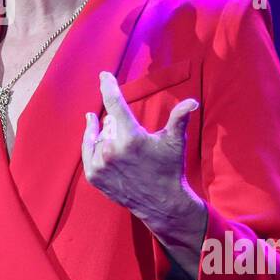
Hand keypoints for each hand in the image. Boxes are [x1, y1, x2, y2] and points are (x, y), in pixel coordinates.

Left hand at [82, 71, 207, 266]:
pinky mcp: (94, 176)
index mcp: (131, 137)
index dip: (108, 86)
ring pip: (98, 136)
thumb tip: (191, 102)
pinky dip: (91, 142)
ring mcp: (100, 164)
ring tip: (119, 141)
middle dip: (116, 122)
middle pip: (107, 122)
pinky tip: (94, 135)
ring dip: (105, 134)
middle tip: (130, 133)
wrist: (161, 204)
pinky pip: (87, 150)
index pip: (114, 103)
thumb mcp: (175, 142)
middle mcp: (112, 150)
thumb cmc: (169, 169)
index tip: (103, 75)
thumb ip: (179, 118)